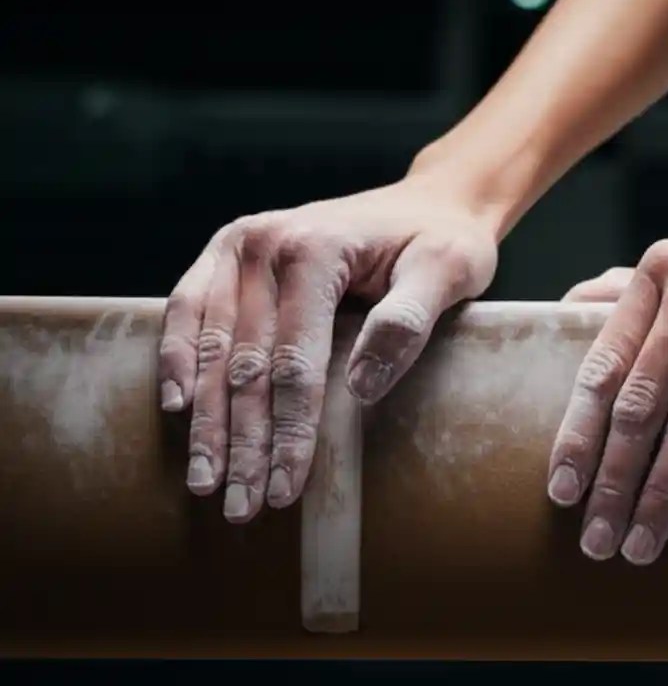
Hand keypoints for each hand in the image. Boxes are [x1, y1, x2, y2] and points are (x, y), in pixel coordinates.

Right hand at [158, 171, 498, 522]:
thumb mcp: (449, 273)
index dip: (289, 432)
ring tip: (205, 482)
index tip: (286, 489)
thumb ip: (407, 324)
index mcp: (314, 249)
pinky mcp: (227, 253)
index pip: (294, 363)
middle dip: (241, 443)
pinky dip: (180, 360)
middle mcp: (263, 243)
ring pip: (210, 347)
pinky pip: (189, 311)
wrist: (433, 201)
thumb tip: (361, 389)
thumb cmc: (446, 242)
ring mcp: (238, 244)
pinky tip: (177, 408)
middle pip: (245, 364)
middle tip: (241, 507)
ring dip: (205, 420)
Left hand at [548, 200, 667, 564]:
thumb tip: (570, 308)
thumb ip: (639, 288)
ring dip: (661, 488)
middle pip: (640, 400)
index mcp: (660, 268)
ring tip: (643, 541)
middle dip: (613, 480)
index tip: (561, 492)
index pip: (603, 365)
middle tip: (597, 540)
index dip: (577, 434)